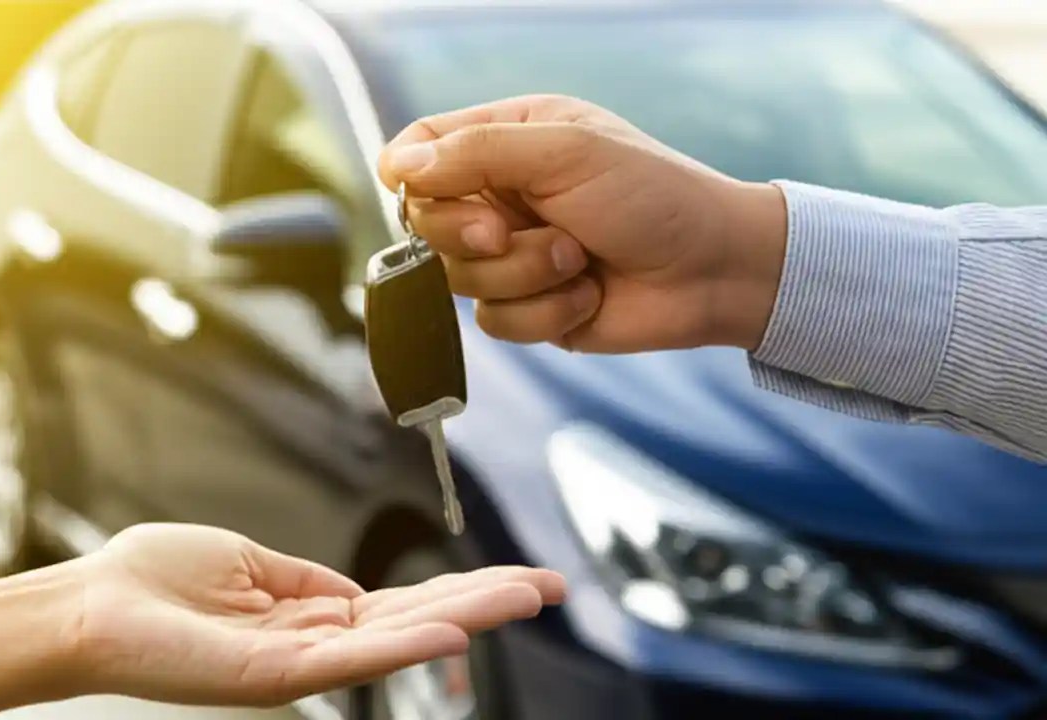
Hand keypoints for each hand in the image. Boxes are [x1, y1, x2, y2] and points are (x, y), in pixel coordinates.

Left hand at [69, 523, 564, 706]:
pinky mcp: (272, 675)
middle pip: (416, 621)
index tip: (514, 576)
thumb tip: (353, 591)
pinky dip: (402, 645)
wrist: (90, 606)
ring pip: (397, 641)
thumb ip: (304, 580)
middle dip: (485, 603)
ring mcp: (297, 662)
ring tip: (524, 597)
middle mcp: (313, 643)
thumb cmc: (153, 584)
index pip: (402, 604)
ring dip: (465, 617)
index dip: (461, 589)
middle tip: (551, 586)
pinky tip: (449, 631)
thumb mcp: (244, 563)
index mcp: (309, 614)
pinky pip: (348, 661)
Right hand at [378, 94, 787, 352]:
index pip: (418, 149)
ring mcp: (513, 255)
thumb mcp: (564, 152)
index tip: (426, 192)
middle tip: (511, 232)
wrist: (716, 271)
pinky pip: (495, 323)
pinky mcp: (531, 307)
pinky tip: (588, 294)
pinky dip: (544, 313)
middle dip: (471, 236)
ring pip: (460, 280)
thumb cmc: (653, 195)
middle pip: (427, 224)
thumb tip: (397, 167)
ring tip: (578, 260)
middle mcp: (502, 196)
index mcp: (507, 140)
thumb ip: (476, 153)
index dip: (410, 176)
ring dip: (523, 275)